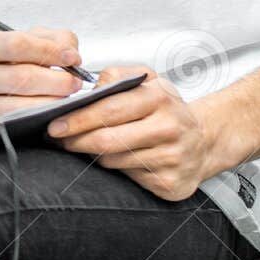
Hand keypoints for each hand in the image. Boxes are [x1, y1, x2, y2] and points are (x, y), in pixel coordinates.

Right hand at [0, 26, 84, 120]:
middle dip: (57, 81)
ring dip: (52, 102)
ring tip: (67, 98)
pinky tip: (52, 113)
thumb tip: (71, 55)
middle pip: (22, 76)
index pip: (18, 44)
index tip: (73, 59)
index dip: (50, 51)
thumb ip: (55, 40)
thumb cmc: (12, 66)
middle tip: (75, 83)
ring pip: (20, 104)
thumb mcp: (31, 44)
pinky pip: (15, 123)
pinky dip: (39, 118)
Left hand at [44, 64, 216, 200]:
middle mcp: (170, 128)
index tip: (55, 124)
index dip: (78, 118)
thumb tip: (90, 88)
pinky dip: (116, 169)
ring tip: (83, 145)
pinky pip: (129, 178)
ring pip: (115, 161)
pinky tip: (114, 159)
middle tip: (57, 138)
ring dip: (93, 155)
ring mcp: (173, 158)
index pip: (110, 109)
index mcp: (160, 98)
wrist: (204, 140)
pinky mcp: (172, 183)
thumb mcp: (148, 81)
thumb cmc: (166, 109)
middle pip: (109, 140)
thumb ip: (117, 75)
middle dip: (76, 140)